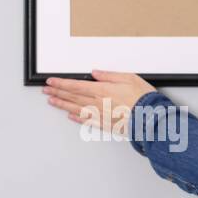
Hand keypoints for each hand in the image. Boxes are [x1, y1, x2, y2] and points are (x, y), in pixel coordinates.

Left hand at [41, 70, 155, 133]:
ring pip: (76, 109)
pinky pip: (87, 121)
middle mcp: (97, 103)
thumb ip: (109, 75)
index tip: (50, 82)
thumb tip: (95, 73)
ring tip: (52, 102)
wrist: (151, 119)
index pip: (75, 85)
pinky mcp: (106, 125)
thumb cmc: (143, 99)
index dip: (61, 83)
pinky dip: (77, 118)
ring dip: (62, 105)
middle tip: (46, 91)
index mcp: (102, 90)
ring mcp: (100, 116)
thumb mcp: (129, 78)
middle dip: (57, 93)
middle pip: (72, 97)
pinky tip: (70, 116)